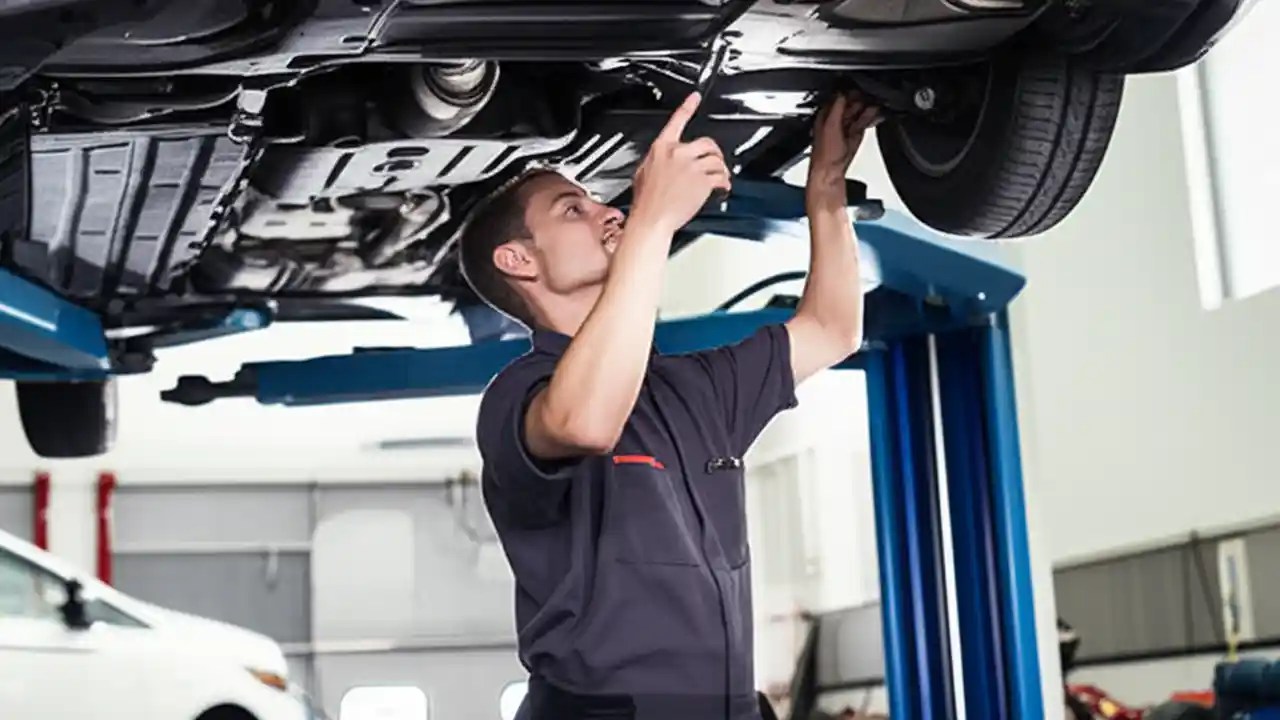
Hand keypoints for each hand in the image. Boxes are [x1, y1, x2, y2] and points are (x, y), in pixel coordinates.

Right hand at [629, 92, 731, 233]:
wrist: (652, 219)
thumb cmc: (646, 202)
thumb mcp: (643, 173)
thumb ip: (657, 161)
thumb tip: (663, 160)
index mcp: (661, 148)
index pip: (676, 121)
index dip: (688, 107)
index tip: (695, 97)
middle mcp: (678, 153)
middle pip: (706, 142)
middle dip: (714, 152)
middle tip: (716, 161)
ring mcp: (692, 166)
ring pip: (716, 160)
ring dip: (721, 170)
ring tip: (721, 178)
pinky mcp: (703, 181)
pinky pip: (721, 177)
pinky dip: (724, 183)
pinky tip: (722, 188)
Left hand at [807, 91, 880, 190]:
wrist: (830, 171)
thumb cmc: (824, 153)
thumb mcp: (831, 125)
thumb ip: (837, 108)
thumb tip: (843, 93)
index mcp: (826, 115)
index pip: (838, 98)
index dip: (849, 92)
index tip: (859, 87)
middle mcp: (836, 120)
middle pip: (850, 104)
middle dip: (861, 98)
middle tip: (871, 94)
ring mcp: (846, 128)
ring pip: (858, 113)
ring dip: (868, 107)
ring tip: (877, 101)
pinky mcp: (855, 136)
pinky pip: (864, 123)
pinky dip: (871, 117)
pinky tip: (877, 113)